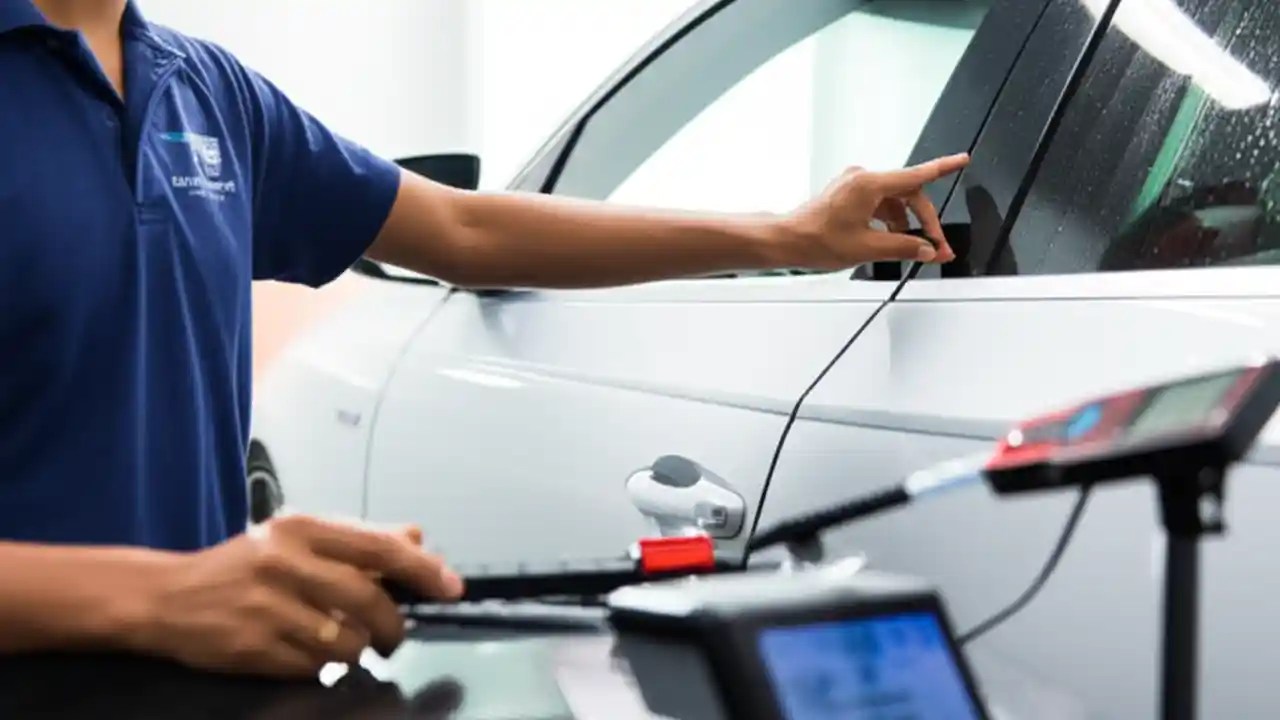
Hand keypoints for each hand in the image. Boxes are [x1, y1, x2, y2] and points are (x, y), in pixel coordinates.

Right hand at [132, 515, 461, 677]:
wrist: (165, 596)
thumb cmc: (244, 566)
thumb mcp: (297, 539)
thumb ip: (359, 540)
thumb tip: (417, 537)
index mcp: (302, 528)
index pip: (380, 549)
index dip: (423, 569)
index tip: (451, 588)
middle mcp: (284, 562)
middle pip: (370, 601)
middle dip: (393, 626)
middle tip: (394, 636)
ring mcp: (266, 607)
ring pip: (347, 641)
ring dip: (355, 649)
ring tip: (337, 639)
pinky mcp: (252, 648)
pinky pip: (314, 668)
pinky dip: (320, 666)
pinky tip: (302, 650)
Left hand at [783, 153, 969, 268]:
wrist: (787, 240)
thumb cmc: (816, 240)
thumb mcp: (867, 248)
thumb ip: (903, 248)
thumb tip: (927, 249)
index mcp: (869, 185)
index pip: (916, 176)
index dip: (943, 168)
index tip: (961, 160)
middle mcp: (862, 179)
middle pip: (908, 195)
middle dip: (925, 222)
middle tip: (936, 247)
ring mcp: (855, 186)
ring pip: (895, 202)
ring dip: (907, 224)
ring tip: (915, 249)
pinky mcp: (850, 195)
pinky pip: (880, 204)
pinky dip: (891, 222)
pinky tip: (893, 240)